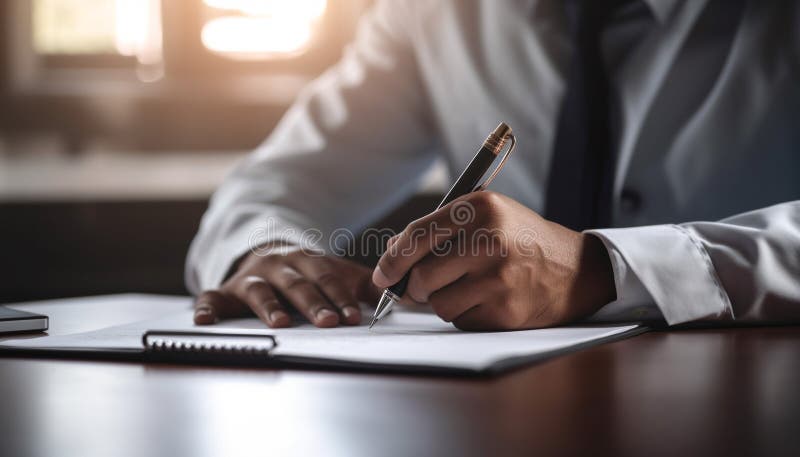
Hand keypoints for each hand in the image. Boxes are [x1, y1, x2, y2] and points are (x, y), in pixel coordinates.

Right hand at [194, 244, 380, 327]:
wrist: (267, 250)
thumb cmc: (307, 271)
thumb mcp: (334, 272)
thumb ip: (363, 284)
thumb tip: (403, 294)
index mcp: (309, 260)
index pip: (328, 279)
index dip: (341, 297)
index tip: (353, 316)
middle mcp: (279, 265)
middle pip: (298, 285)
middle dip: (313, 303)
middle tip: (328, 322)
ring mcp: (252, 276)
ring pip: (261, 291)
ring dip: (270, 306)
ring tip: (279, 323)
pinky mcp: (227, 289)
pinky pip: (213, 297)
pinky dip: (207, 308)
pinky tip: (203, 320)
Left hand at [371, 191, 615, 329]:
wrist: (575, 269)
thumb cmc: (521, 241)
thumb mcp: (487, 217)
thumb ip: (441, 231)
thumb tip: (391, 258)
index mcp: (480, 208)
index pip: (417, 235)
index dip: (392, 259)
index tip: (382, 274)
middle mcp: (489, 239)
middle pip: (422, 276)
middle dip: (414, 288)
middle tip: (420, 288)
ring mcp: (499, 277)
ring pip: (439, 303)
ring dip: (444, 301)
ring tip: (468, 288)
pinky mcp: (505, 309)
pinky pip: (462, 320)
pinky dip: (466, 314)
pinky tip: (488, 300)